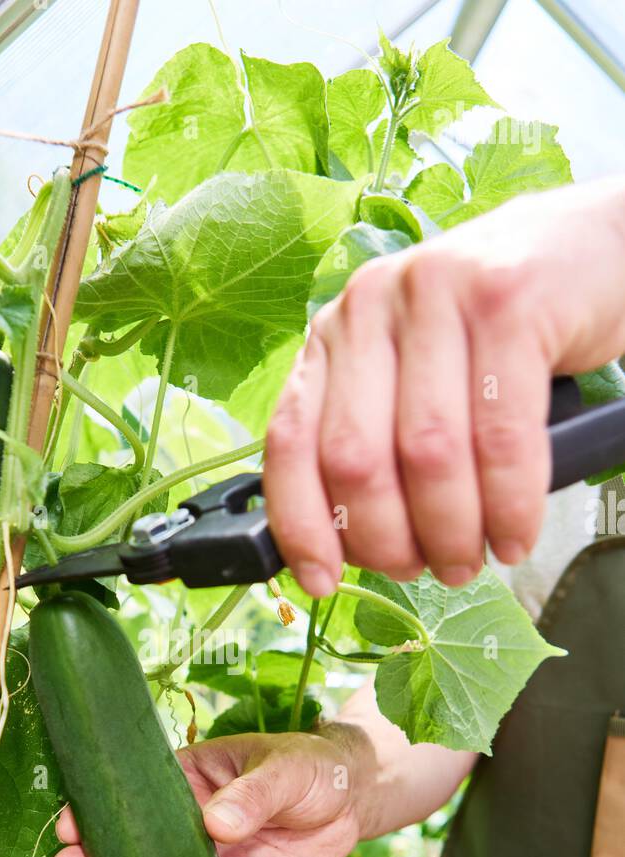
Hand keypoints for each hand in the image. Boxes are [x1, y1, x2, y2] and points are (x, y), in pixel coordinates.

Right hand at [49, 727, 372, 856]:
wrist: (349, 802)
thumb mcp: (283, 769)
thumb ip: (252, 795)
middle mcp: (181, 828)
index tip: (68, 829)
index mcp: (183, 781)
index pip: (129, 796)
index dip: (95, 811)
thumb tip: (218, 822)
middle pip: (130, 851)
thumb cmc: (308, 767)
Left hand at [264, 177, 624, 594]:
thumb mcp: (414, 379)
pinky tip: (516, 534)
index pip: (291, 441)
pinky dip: (509, 503)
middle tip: (427, 570)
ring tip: (473, 560)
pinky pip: (500, 435)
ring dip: (451, 530)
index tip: (322, 582)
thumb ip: (374, 441)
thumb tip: (346, 549)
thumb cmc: (495, 338)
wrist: (588, 252)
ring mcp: (435, 294)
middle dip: (389, 539)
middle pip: (355, 458)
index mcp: (333, 336)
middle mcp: (368, 306)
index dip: (301, 524)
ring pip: (427, 453)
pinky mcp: (505, 299)